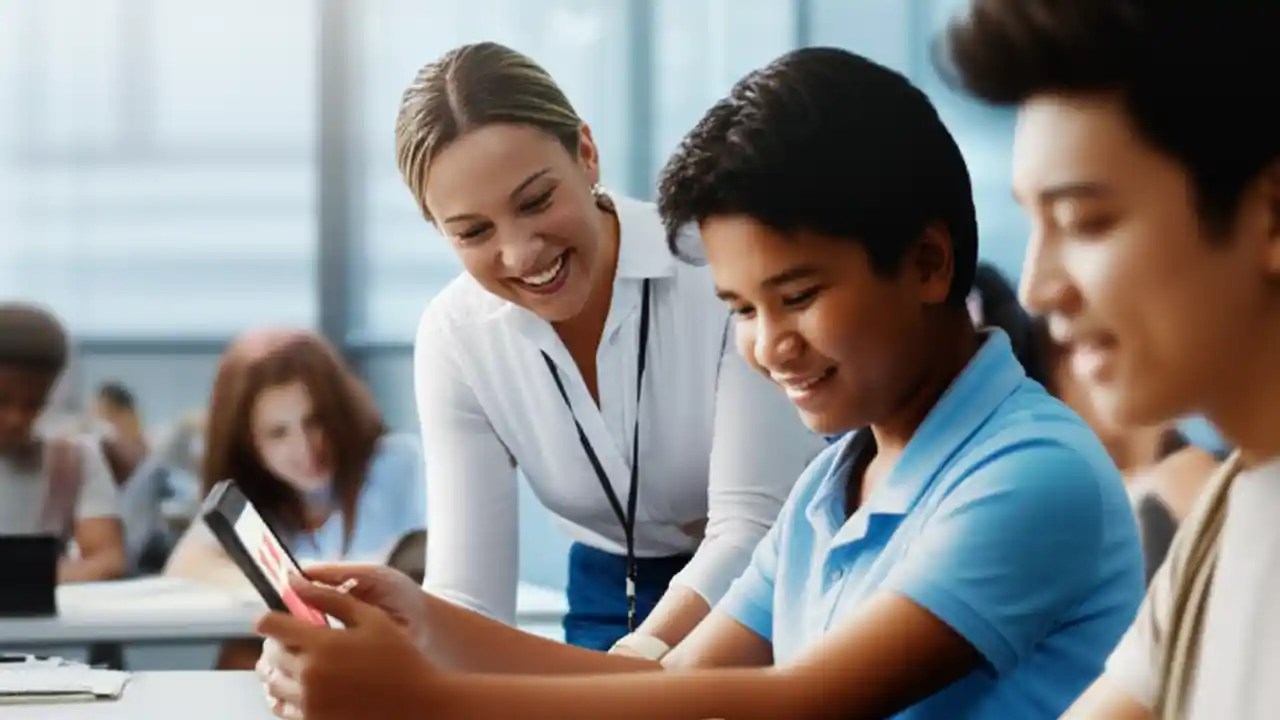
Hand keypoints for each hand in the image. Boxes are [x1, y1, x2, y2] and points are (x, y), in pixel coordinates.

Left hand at [256, 575, 447, 719]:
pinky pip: (281, 707)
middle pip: (270, 654)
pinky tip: (301, 684)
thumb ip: (329, 597)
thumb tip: (292, 580)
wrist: (417, 704)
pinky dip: (282, 694)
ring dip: (277, 668)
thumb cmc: (398, 656)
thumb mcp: (370, 617)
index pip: (271, 626)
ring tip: (297, 660)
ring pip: (271, 682)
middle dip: (276, 642)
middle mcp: (308, 676)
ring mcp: (309, 703)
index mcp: (321, 644)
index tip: (276, 618)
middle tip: (294, 637)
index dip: (270, 617)